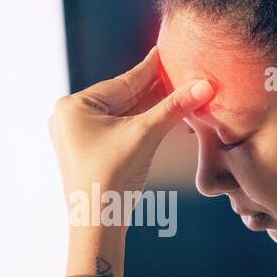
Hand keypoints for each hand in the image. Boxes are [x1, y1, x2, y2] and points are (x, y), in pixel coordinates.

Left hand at [48, 47, 214, 276]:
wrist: (98, 226)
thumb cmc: (110, 179)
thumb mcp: (144, 135)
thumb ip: (174, 107)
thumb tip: (204, 85)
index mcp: (74, 106)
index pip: (123, 81)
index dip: (152, 67)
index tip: (168, 49)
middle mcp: (71, 117)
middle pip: (124, 97)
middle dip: (156, 88)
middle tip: (183, 69)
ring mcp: (79, 136)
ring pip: (124, 114)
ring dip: (153, 106)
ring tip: (181, 89)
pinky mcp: (90, 152)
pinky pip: (121, 129)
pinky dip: (143, 123)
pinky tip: (165, 114)